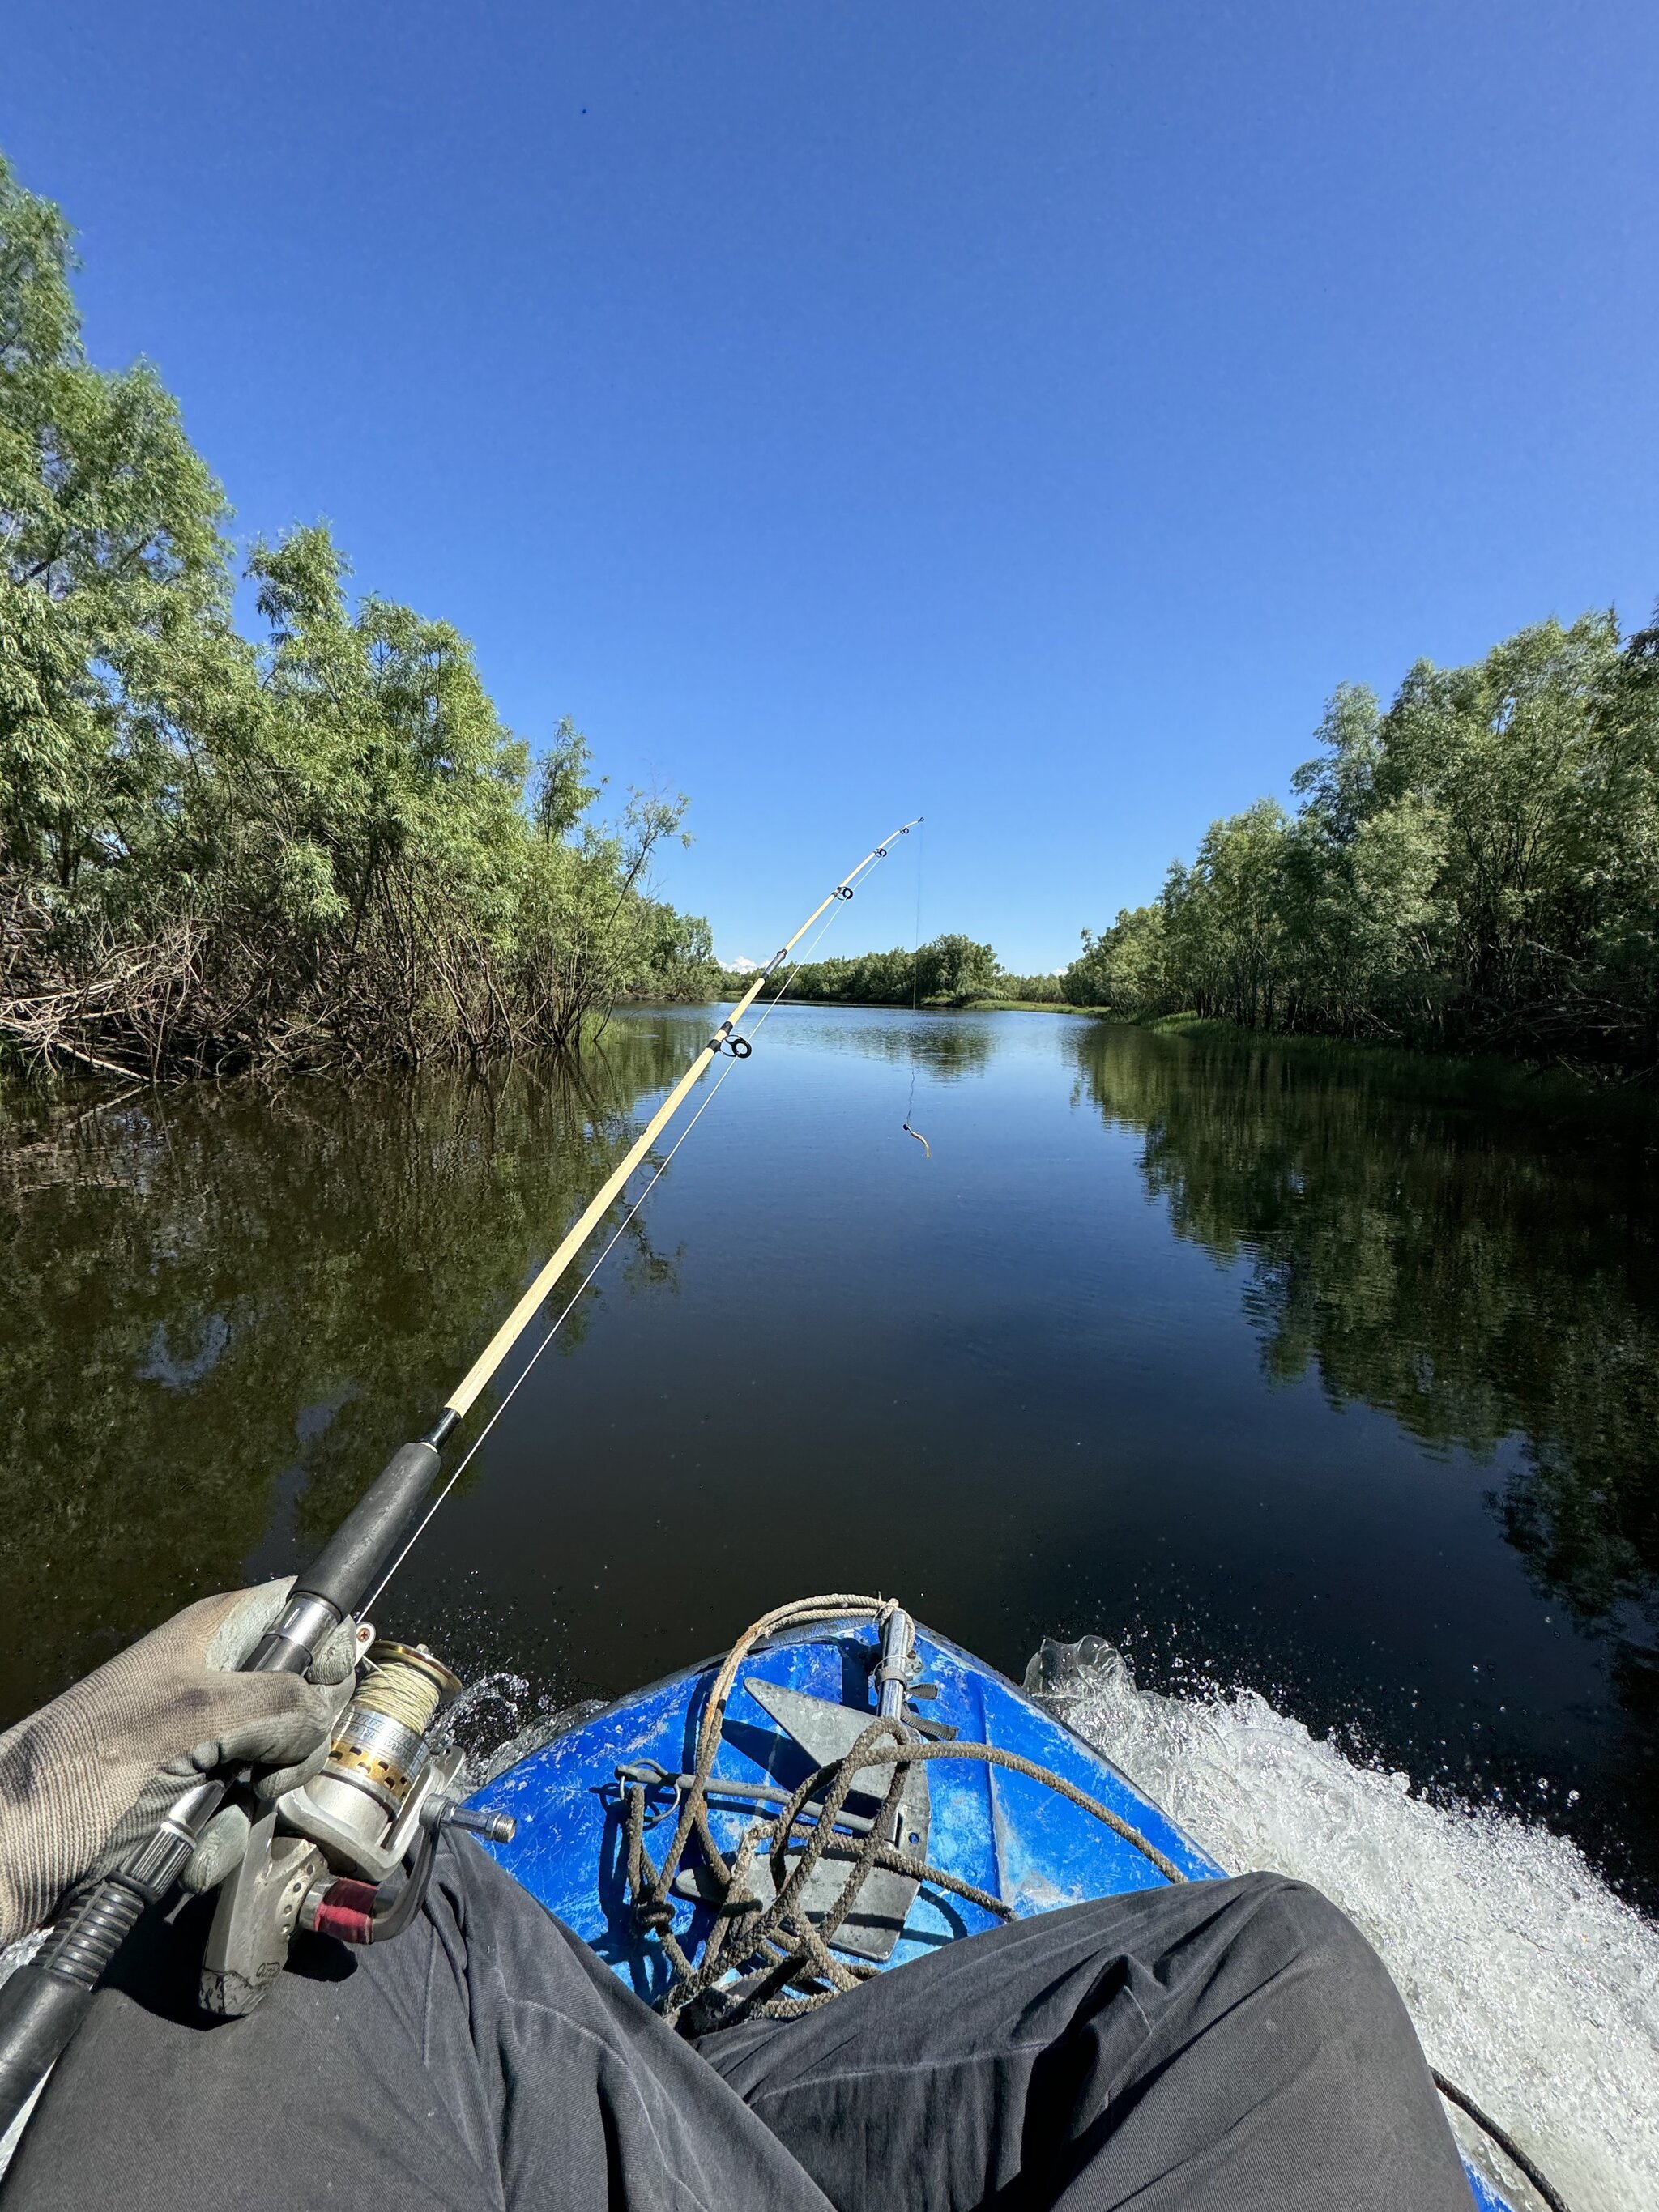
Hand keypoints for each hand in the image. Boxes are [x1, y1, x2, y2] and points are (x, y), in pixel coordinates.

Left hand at [0, 1579, 356, 1947]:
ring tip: (201, 1814)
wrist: (8, 1856)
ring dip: (250, 1806)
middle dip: (290, 1751)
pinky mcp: (193, 1799)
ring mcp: (206, 1745)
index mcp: (216, 1636)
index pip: (305, 1611)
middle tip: (253, 1768)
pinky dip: (220, 1840)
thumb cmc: (75, 1776)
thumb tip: (325, 1713)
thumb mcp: (187, 1721)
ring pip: (280, 1768)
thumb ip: (276, 1703)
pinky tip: (186, 1844)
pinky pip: (243, 1817)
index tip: (317, 1695)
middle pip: (309, 1702)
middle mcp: (217, 1683)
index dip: (328, 1651)